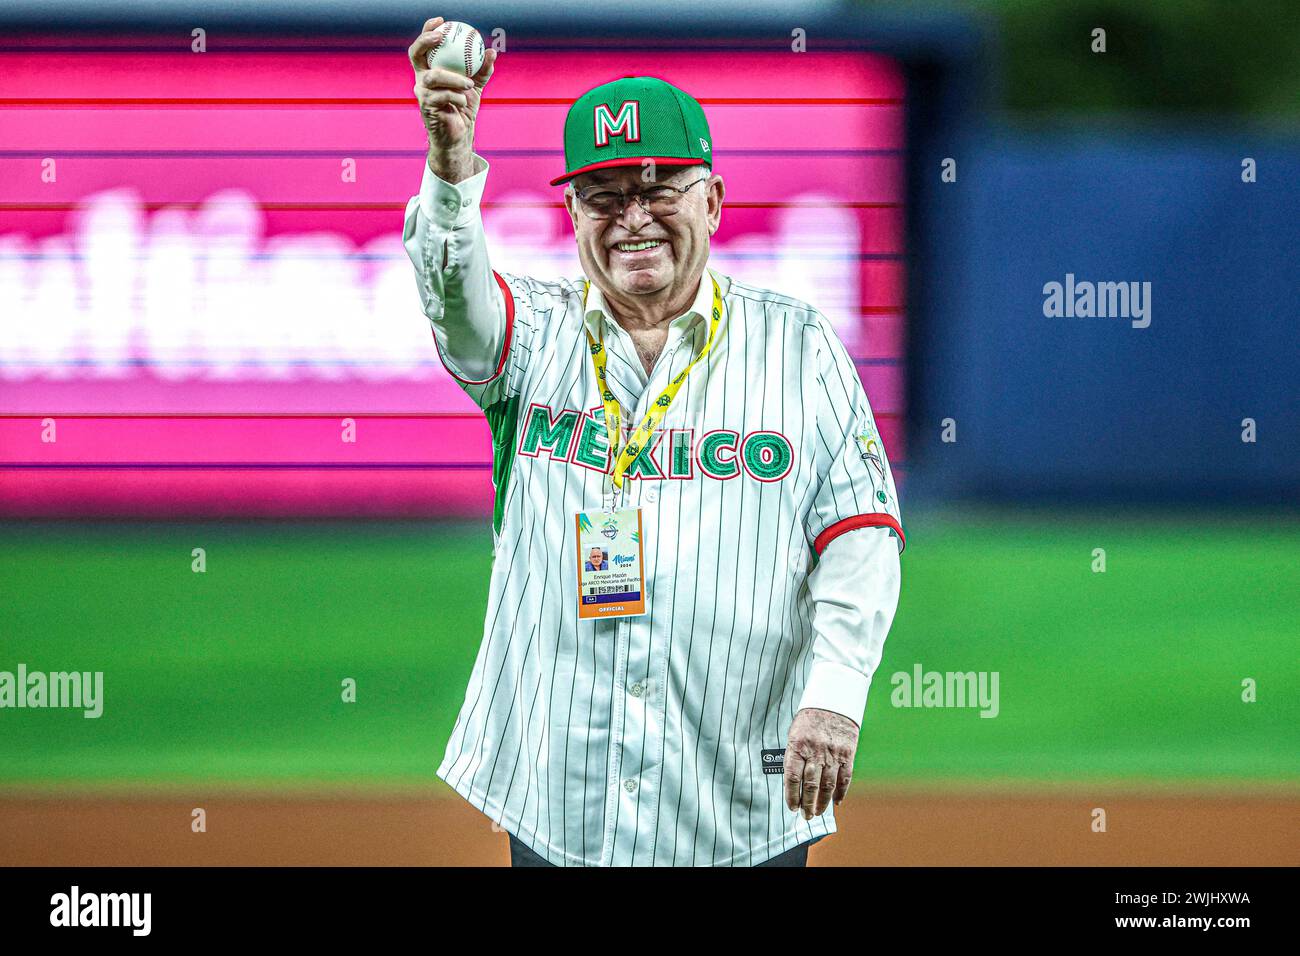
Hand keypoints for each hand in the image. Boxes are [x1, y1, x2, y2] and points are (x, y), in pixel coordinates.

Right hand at [408, 16, 498, 180]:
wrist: (460, 136)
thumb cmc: (464, 110)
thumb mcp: (475, 87)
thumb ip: (482, 69)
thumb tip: (492, 51)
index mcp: (430, 71)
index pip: (424, 47)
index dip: (428, 31)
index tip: (441, 21)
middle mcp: (422, 80)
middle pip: (415, 54)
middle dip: (425, 41)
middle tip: (441, 36)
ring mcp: (422, 94)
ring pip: (434, 76)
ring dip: (454, 78)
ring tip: (469, 84)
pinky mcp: (426, 108)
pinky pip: (443, 96)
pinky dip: (457, 97)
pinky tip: (464, 101)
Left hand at [784, 707, 858, 819]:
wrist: (833, 700)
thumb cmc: (809, 720)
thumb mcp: (794, 734)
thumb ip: (794, 756)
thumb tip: (792, 783)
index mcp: (798, 745)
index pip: (792, 777)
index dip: (792, 795)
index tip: (792, 807)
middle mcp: (815, 751)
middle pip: (810, 785)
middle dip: (807, 804)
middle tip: (806, 816)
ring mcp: (833, 753)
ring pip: (827, 785)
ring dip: (823, 803)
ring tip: (818, 813)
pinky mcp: (847, 753)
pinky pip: (845, 778)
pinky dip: (841, 793)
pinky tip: (836, 802)